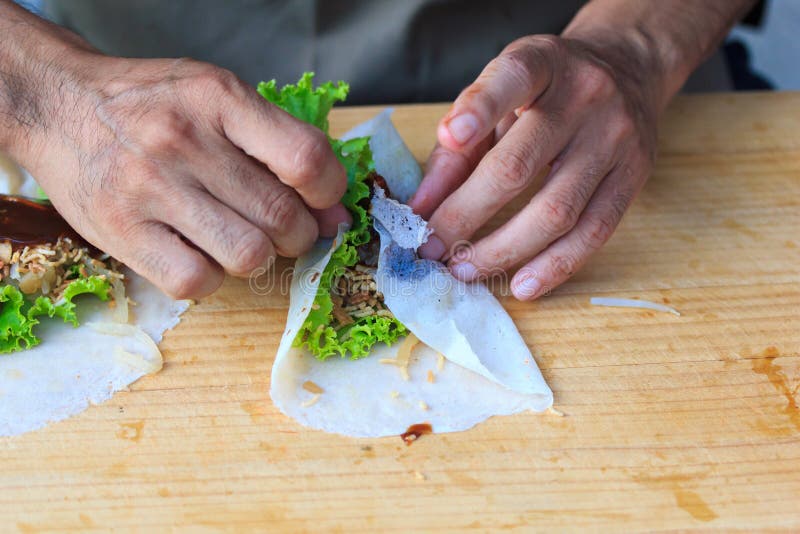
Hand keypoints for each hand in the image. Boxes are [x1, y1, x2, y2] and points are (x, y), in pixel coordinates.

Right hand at [18, 52, 348, 298]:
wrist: (60, 106)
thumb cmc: (154, 105)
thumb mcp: (219, 100)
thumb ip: (280, 148)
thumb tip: (337, 215)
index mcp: (219, 98)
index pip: (305, 159)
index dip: (329, 191)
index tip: (321, 200)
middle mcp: (184, 141)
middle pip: (280, 217)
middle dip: (297, 234)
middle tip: (281, 227)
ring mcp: (149, 188)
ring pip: (247, 256)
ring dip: (258, 257)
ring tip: (239, 237)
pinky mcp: (120, 231)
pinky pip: (197, 282)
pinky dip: (212, 278)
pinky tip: (202, 254)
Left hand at [409, 35, 658, 299]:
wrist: (626, 70)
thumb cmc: (544, 92)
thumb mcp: (496, 98)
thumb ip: (457, 148)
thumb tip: (420, 209)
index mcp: (542, 63)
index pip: (512, 78)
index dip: (480, 108)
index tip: (451, 137)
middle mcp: (584, 96)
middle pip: (520, 166)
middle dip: (466, 215)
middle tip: (430, 247)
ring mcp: (615, 137)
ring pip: (556, 210)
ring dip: (503, 250)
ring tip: (464, 270)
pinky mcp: (634, 176)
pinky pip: (594, 232)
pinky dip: (554, 266)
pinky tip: (521, 285)